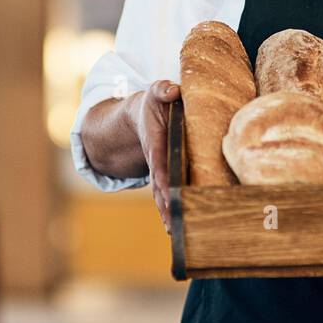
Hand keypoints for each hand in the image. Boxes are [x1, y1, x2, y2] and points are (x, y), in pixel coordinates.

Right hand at [130, 79, 181, 233]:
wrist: (143, 114)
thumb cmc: (155, 102)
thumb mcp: (156, 92)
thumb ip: (163, 90)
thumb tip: (172, 90)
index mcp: (155, 143)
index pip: (160, 162)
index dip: (163, 177)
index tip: (168, 190)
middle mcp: (156, 160)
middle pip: (160, 186)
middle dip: (165, 205)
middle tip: (172, 226)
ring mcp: (160, 170)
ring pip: (163, 195)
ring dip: (169, 213)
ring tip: (175, 233)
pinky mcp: (166, 174)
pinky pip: (169, 193)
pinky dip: (173, 208)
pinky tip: (180, 225)